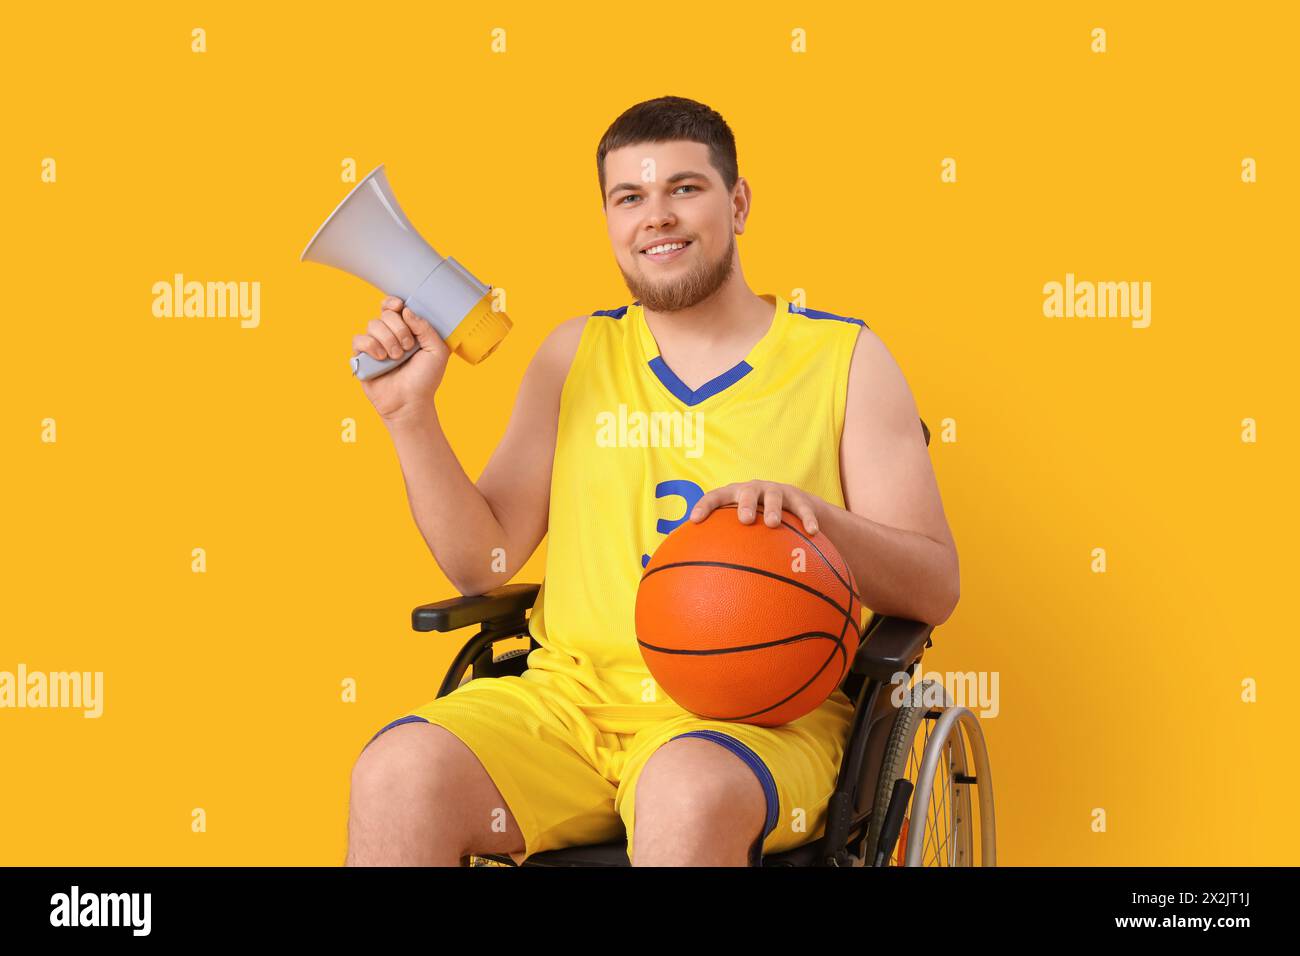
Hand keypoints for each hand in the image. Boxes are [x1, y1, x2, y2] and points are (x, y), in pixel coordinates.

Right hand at [351, 296, 451, 423]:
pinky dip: (371, 346)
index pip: (394, 306)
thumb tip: (406, 310)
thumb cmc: (425, 379)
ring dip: (388, 340)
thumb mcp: (437, 351)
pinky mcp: (362, 357)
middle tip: (407, 347)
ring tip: (396, 357)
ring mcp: (375, 345)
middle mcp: (389, 334)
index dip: (394, 302)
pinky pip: (359, 339)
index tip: (400, 307)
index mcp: (407, 330)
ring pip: (372, 324)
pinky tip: (381, 358)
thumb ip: (426, 328)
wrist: (411, 402)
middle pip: (385, 314)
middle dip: (398, 328)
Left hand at [689, 480, 820, 534]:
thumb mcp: (741, 528)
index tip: (694, 520)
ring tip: (772, 523)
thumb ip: (725, 542)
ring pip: (774, 497)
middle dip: (745, 504)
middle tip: (744, 520)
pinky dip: (807, 519)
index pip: (716, 497)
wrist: (795, 505)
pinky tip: (812, 532)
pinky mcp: (799, 497)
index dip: (704, 506)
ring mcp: (777, 492)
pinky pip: (803, 508)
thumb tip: (701, 572)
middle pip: (747, 492)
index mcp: (735, 495)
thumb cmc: (758, 523)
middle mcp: (754, 490)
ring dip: (772, 509)